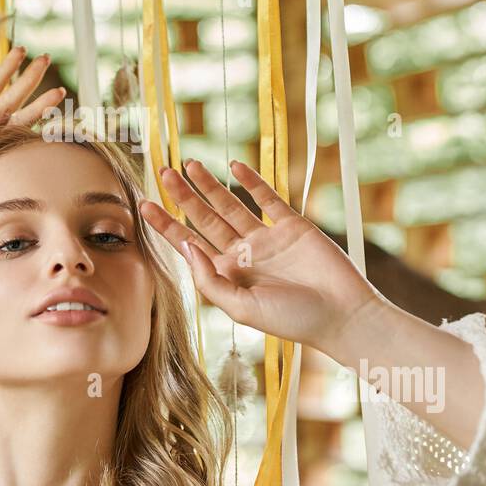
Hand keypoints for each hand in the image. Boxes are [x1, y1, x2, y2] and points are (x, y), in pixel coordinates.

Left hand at [139, 158, 380, 354]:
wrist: (342, 315)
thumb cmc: (294, 321)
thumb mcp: (242, 308)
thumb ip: (211, 280)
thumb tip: (187, 247)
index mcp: (228, 276)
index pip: (189, 245)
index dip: (165, 226)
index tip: (142, 205)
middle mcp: (243, 255)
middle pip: (204, 219)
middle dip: (183, 197)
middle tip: (163, 172)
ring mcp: (267, 239)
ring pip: (231, 206)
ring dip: (210, 186)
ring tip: (189, 164)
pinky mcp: (292, 226)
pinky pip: (268, 199)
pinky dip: (252, 182)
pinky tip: (235, 167)